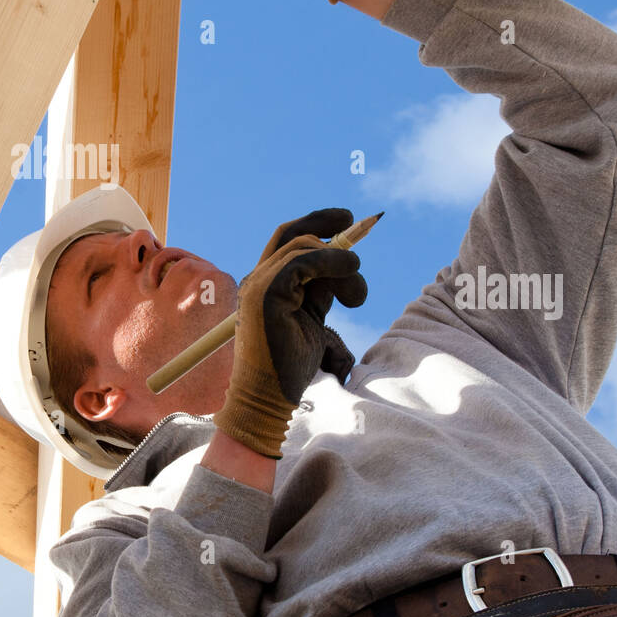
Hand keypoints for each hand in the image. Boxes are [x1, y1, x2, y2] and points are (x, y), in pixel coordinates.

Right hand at [213, 208, 366, 457]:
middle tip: (358, 226)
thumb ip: (321, 292)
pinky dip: (333, 263)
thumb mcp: (312, 319)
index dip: (316, 222)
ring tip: (356, 297)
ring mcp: (258, 284)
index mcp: (266, 284)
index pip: (287, 240)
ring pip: (304, 248)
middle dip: (329, 226)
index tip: (346, 219)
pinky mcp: (266, 294)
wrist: (269, 398)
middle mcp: (257, 279)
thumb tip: (344, 268)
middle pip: (293, 235)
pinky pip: (303, 262)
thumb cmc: (290, 367)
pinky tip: (351, 282)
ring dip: (341, 263)